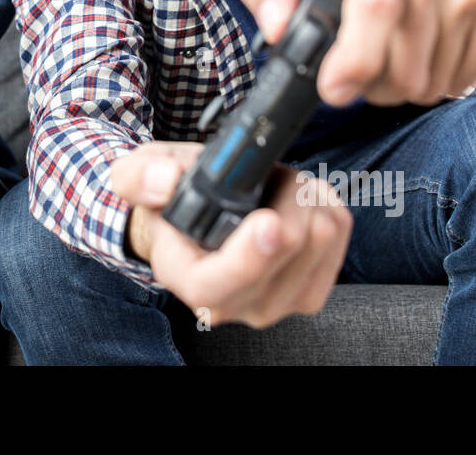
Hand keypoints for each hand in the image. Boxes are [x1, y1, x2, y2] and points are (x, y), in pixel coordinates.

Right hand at [110, 142, 350, 327]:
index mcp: (186, 279)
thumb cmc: (170, 200)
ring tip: (274, 187)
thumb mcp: (136, 175)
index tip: (268, 222)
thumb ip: (140, 176)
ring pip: (320, 239)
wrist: (196, 218)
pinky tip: (296, 199)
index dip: (248, 258)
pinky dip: (323, 203)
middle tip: (264, 173)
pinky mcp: (312, 288)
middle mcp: (235, 303)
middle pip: (286, 255)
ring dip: (304, 196)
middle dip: (285, 197)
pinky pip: (339, 233)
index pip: (217, 287)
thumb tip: (165, 183)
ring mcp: (278, 302)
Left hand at [236, 0, 475, 106]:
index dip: (355, 60)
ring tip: (395, 57)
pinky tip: (428, 53)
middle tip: (362, 70)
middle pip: (402, 63)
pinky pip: (464, 79)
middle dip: (373, 86)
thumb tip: (275, 27)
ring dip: (405, 87)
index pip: (376, 8)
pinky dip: (440, 82)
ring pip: (431, 80)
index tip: (334, 88)